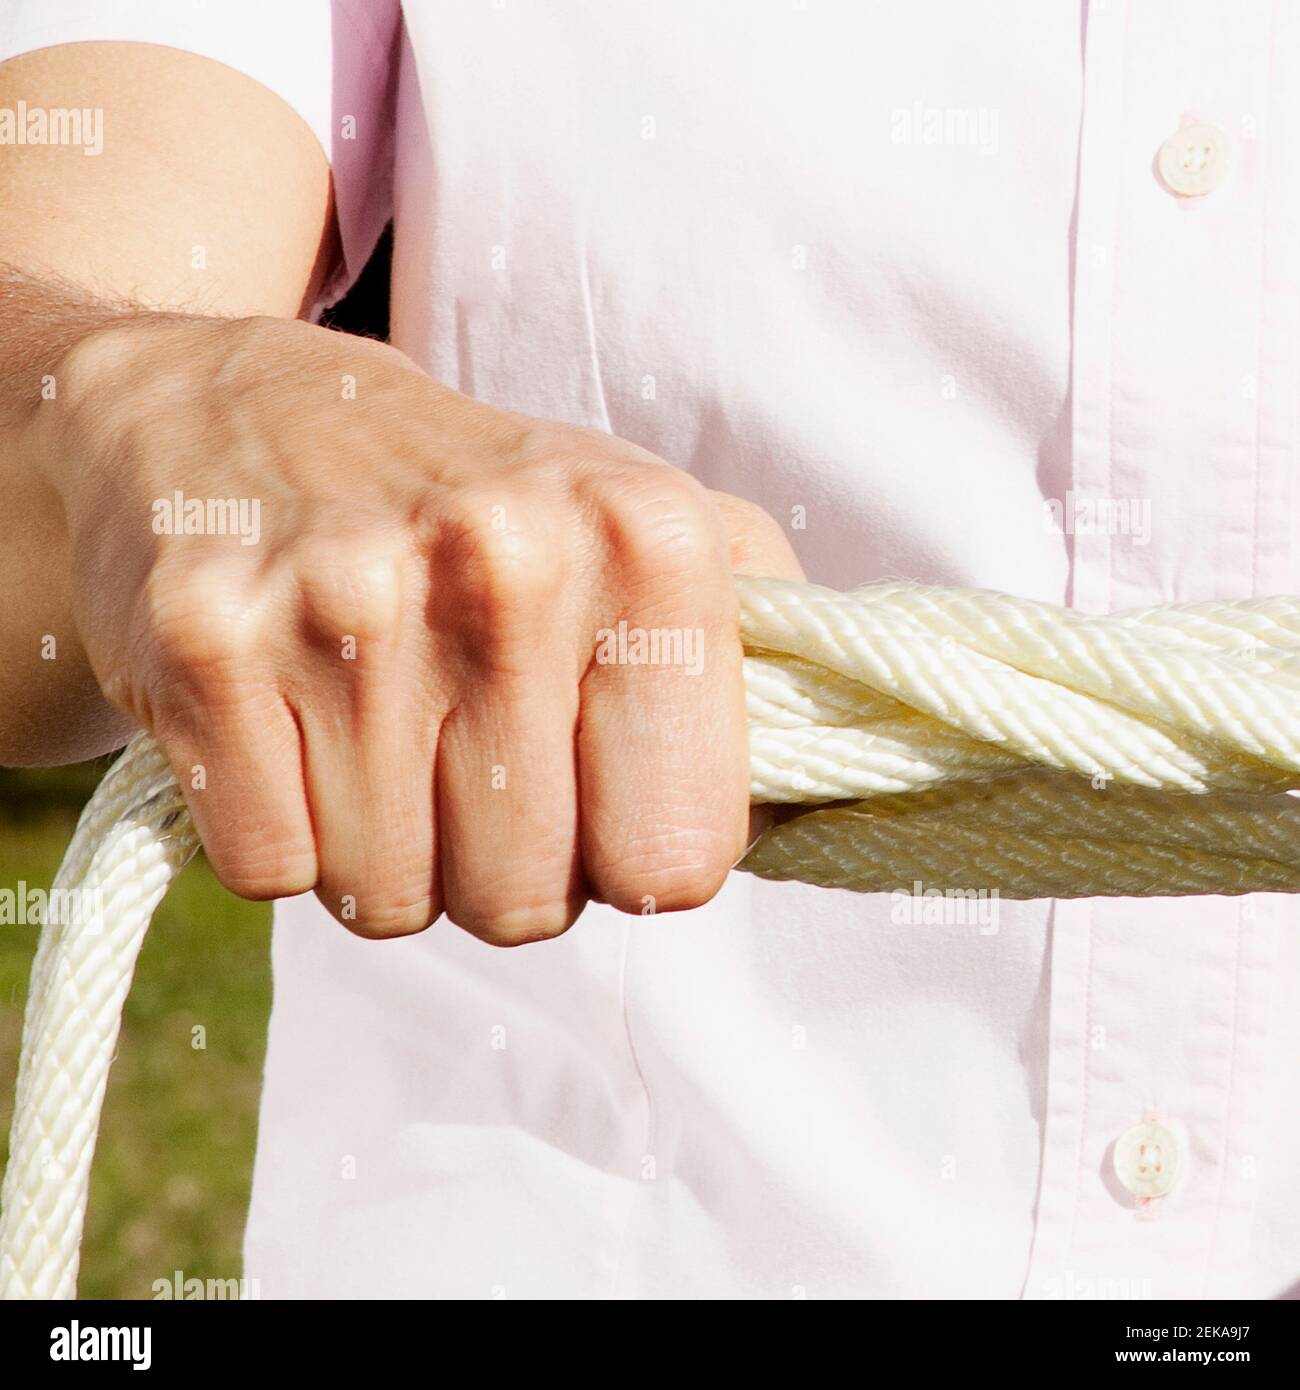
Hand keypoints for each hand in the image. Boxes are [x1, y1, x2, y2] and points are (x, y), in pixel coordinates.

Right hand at [31, 314, 802, 943]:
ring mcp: (344, 599)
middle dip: (501, 867)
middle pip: (528, 902)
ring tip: (377, 733)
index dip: (629, 854)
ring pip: (392, 897)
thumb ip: (757, 655)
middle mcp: (506, 560)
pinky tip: (289, 725)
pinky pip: (275, 871)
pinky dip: (286, 831)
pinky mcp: (205, 643)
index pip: (680, 860)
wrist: (233, 412)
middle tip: (464, 761)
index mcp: (645, 539)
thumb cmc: (471, 507)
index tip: (591, 794)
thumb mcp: (643, 530)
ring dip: (391, 852)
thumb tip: (831, 788)